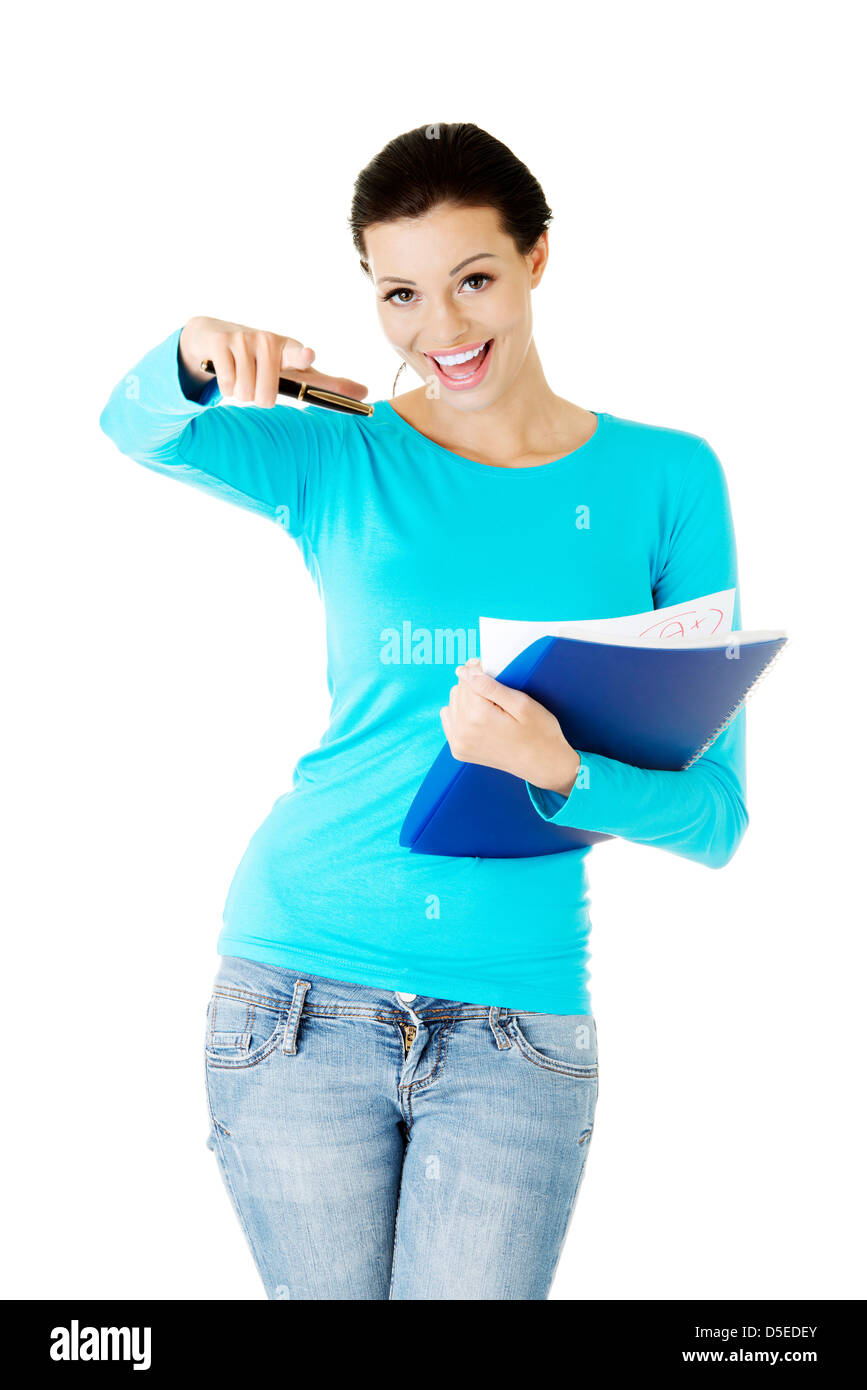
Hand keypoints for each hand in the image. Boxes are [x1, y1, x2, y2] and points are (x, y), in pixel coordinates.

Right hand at [178, 316, 367, 406]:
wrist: (216, 337)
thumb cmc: (264, 359)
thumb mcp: (295, 370)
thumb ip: (327, 384)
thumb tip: (366, 394)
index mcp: (290, 349)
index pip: (299, 355)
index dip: (303, 357)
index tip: (308, 356)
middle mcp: (268, 341)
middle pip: (267, 397)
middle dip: (260, 399)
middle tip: (257, 384)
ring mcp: (244, 340)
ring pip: (245, 394)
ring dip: (241, 394)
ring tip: (242, 376)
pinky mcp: (221, 342)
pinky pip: (226, 386)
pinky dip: (225, 387)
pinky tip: (227, 372)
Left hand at [440, 659, 581, 795]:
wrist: (542, 764)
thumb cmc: (538, 733)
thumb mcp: (521, 703)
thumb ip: (489, 685)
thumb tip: (464, 671)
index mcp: (478, 716)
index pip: (467, 677)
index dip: (482, 671)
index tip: (496, 675)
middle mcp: (463, 731)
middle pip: (459, 689)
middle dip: (475, 687)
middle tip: (499, 697)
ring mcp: (459, 743)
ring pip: (453, 702)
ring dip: (468, 700)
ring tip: (491, 710)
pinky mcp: (459, 750)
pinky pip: (450, 719)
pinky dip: (462, 714)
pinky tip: (480, 719)